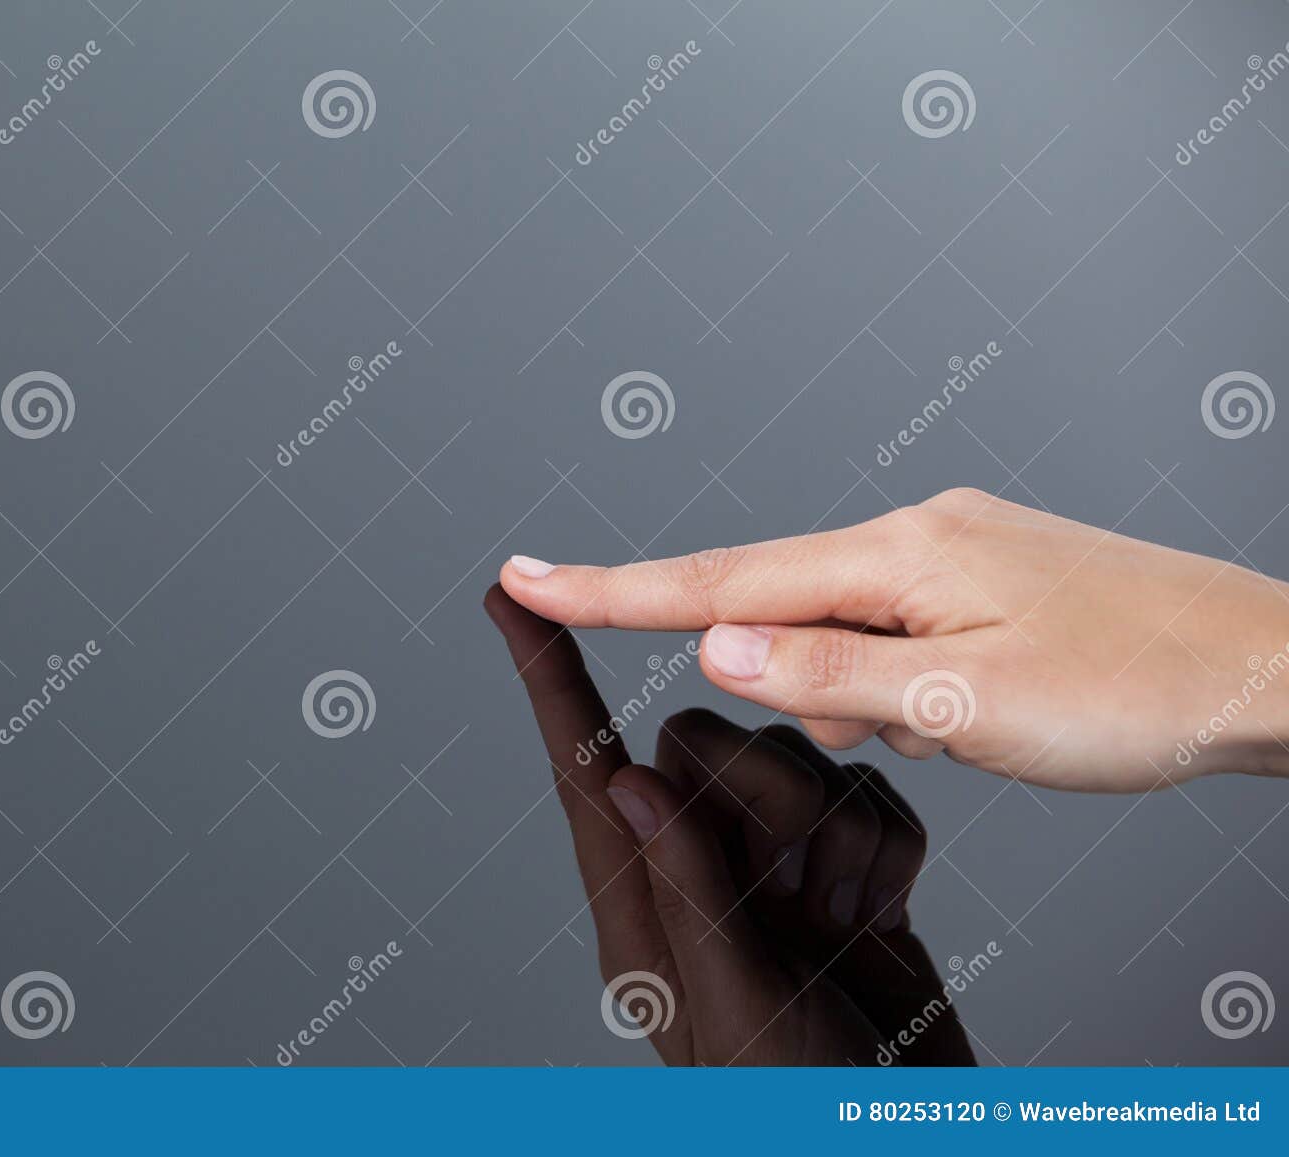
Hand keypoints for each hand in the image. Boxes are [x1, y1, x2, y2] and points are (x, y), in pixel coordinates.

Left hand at [485, 585, 975, 1065]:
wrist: (902, 1134)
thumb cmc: (801, 1105)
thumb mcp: (737, 1005)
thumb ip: (687, 890)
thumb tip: (628, 781)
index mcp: (642, 907)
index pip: (582, 769)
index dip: (546, 677)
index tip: (505, 595)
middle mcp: (696, 873)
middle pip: (712, 743)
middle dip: (773, 799)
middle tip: (802, 901)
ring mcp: (770, 870)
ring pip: (798, 760)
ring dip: (841, 838)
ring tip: (843, 927)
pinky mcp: (842, 870)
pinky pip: (869, 794)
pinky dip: (891, 849)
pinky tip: (881, 917)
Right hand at [499, 489, 1288, 791]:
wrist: (1268, 668)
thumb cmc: (1137, 688)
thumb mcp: (966, 702)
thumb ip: (827, 674)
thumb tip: (713, 648)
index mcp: (900, 554)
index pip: (722, 580)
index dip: (614, 586)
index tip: (526, 576)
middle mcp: (920, 533)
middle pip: (784, 606)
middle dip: (790, 678)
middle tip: (903, 723)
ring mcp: (957, 552)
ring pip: (846, 631)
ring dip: (864, 692)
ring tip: (967, 723)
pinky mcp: (986, 580)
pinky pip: (900, 634)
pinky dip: (906, 682)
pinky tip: (977, 708)